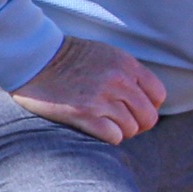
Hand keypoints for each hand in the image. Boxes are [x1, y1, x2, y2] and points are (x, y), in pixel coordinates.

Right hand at [14, 35, 167, 143]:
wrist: (35, 58)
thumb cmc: (68, 57)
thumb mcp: (106, 55)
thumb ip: (128, 73)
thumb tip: (144, 98)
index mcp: (127, 65)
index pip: (158, 95)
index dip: (150, 106)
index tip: (136, 110)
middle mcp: (119, 81)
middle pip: (148, 116)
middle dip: (139, 124)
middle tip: (124, 124)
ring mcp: (102, 98)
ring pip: (131, 129)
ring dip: (121, 131)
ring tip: (106, 124)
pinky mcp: (84, 114)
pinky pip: (113, 136)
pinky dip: (109, 137)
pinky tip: (98, 129)